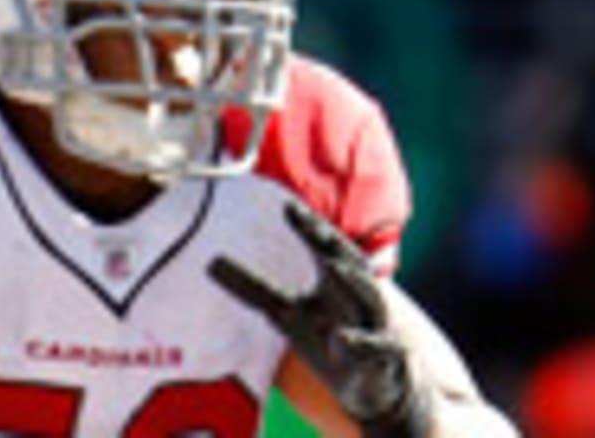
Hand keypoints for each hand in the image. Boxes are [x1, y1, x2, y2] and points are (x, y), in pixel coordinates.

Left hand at [207, 201, 428, 436]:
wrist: (380, 387)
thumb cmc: (330, 339)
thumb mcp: (287, 314)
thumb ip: (253, 288)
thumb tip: (209, 263)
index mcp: (338, 281)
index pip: (325, 247)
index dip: (309, 228)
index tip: (288, 207)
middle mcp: (359, 298)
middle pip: (351, 264)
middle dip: (332, 244)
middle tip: (312, 226)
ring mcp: (375, 327)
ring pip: (371, 300)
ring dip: (354, 283)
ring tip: (334, 266)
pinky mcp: (385, 361)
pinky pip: (379, 348)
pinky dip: (364, 343)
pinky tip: (342, 341)